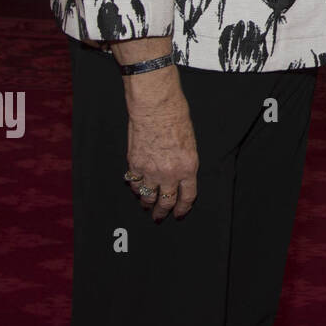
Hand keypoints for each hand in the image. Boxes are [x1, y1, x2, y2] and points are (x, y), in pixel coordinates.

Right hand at [123, 71, 197, 222]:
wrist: (156, 108)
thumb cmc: (177, 119)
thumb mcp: (190, 144)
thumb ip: (184, 163)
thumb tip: (179, 176)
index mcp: (188, 168)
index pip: (188, 196)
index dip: (183, 208)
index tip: (179, 214)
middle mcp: (170, 174)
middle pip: (166, 201)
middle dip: (163, 212)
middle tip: (160, 216)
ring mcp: (150, 171)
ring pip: (148, 196)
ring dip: (147, 203)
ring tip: (146, 206)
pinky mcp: (135, 165)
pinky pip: (134, 184)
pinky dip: (135, 188)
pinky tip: (136, 190)